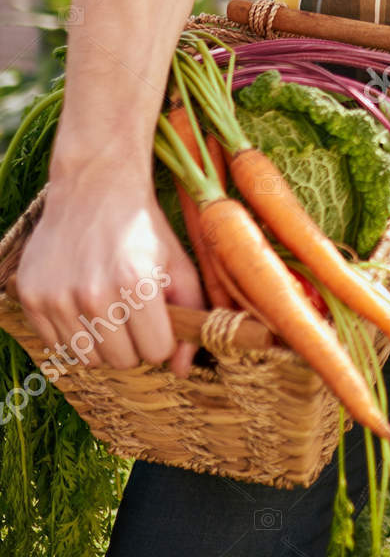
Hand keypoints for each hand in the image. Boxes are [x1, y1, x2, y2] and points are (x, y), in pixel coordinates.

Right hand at [14, 171, 205, 378]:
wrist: (95, 187)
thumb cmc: (143, 228)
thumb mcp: (179, 262)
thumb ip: (190, 314)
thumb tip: (183, 369)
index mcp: (137, 283)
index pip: (156, 351)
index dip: (162, 338)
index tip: (159, 319)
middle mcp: (94, 293)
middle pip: (122, 360)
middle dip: (134, 343)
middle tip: (134, 313)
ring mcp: (58, 296)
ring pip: (88, 358)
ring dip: (103, 341)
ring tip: (109, 306)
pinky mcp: (31, 296)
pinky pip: (57, 345)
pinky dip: (73, 333)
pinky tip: (83, 301)